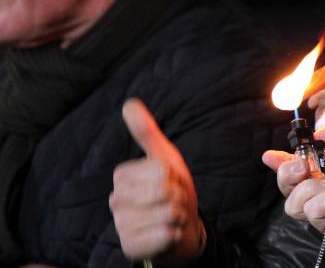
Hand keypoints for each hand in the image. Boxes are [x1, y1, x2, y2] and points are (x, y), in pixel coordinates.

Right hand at [110, 99, 204, 263]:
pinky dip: (173, 234)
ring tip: (172, 216)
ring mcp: (121, 225)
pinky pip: (161, 236)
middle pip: (162, 192)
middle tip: (174, 200)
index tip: (170, 181)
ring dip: (178, 215)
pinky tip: (169, 233)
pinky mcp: (130, 247)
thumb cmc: (172, 189)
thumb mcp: (164, 158)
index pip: (159, 171)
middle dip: (178, 195)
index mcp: (122, 176)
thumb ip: (146, 132)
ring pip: (164, 214)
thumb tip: (129, 103)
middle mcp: (116, 201)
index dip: (174, 176)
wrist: (181, 226)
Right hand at [262, 118, 324, 244]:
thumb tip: (315, 136)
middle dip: (286, 173)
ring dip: (310, 189)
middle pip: (285, 185)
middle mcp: (323, 186)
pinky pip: (310, 214)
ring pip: (292, 203)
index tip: (269, 156)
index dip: (279, 161)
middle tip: (302, 166)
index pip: (296, 164)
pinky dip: (324, 203)